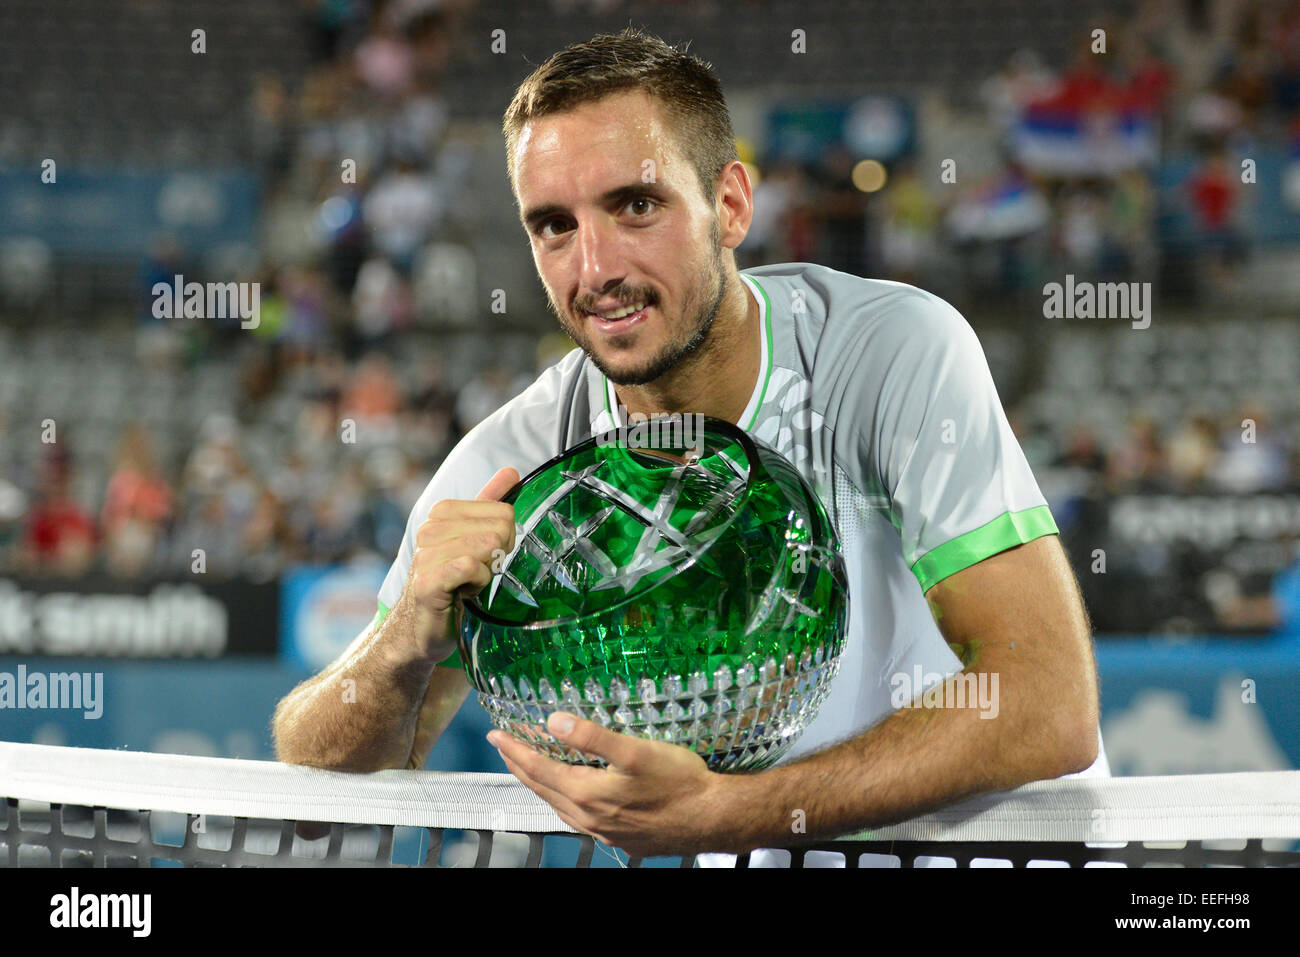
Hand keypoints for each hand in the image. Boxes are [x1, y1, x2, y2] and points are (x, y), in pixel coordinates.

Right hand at [401, 467, 517, 660]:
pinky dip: (477, 584)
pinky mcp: (427, 579)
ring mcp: (426, 553)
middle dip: (497, 557)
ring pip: (487, 547)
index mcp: (443, 512)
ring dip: (486, 573)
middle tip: (475, 573)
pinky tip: (462, 593)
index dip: (504, 540)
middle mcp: (430, 527)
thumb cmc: (452, 584)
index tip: (484, 557)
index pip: (504, 512)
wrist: (421, 628)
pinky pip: (471, 567)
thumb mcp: (473, 538)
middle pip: (500, 529)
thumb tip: (512, 471)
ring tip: (466, 583)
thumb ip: (490, 503)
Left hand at [489, 712, 743, 858]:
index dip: (515, 750)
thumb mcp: (635, 751)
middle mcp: (590, 817)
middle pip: (544, 789)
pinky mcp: (622, 838)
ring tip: (531, 769)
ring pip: (560, 806)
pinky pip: (580, 818)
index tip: (497, 735)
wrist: (713, 818)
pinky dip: (566, 801)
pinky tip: (574, 796)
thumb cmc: (678, 782)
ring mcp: (605, 831)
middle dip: (521, 766)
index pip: (538, 769)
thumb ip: (591, 736)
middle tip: (506, 748)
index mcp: (587, 793)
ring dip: (542, 785)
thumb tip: (553, 722)